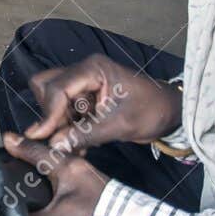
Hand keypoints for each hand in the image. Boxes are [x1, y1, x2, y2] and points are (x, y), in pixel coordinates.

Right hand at [21, 54, 182, 153]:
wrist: (170, 112)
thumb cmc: (151, 111)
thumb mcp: (119, 125)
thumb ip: (85, 134)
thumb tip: (54, 146)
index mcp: (93, 69)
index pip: (57, 88)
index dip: (49, 114)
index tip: (44, 138)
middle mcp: (84, 72)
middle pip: (46, 86)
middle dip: (50, 114)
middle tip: (63, 137)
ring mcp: (83, 84)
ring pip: (52, 99)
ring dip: (58, 123)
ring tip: (73, 145)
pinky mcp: (85, 97)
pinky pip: (64, 109)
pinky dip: (67, 127)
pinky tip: (78, 143)